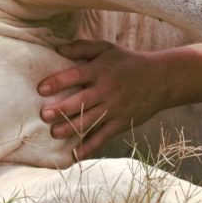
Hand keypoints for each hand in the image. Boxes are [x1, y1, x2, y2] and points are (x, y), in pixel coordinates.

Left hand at [35, 39, 175, 160]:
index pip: (76, 76)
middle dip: (61, 109)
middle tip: (44, 115)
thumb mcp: (106, 48)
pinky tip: (75, 154)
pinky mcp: (121, 123)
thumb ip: (82, 47)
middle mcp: (106, 90)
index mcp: (100, 71)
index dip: (58, 82)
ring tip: (54, 133)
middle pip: (81, 102)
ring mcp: (114, 109)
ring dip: (71, 128)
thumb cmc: (127, 62)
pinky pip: (103, 136)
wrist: (160, 79)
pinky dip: (89, 146)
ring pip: (90, 121)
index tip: (41, 89)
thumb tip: (58, 48)